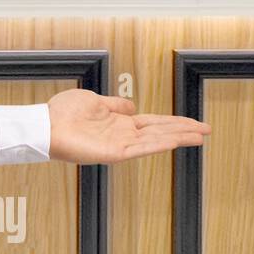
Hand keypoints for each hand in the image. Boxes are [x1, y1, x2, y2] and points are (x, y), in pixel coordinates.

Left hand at [47, 88, 210, 164]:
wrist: (46, 125)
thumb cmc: (63, 113)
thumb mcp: (94, 101)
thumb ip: (116, 105)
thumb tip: (132, 106)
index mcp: (119, 122)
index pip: (153, 122)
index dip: (174, 122)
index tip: (193, 122)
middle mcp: (123, 135)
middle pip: (160, 131)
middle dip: (184, 130)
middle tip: (207, 130)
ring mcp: (120, 145)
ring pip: (156, 140)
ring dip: (178, 137)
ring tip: (200, 136)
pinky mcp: (114, 153)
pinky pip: (141, 148)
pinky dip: (159, 144)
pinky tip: (176, 141)